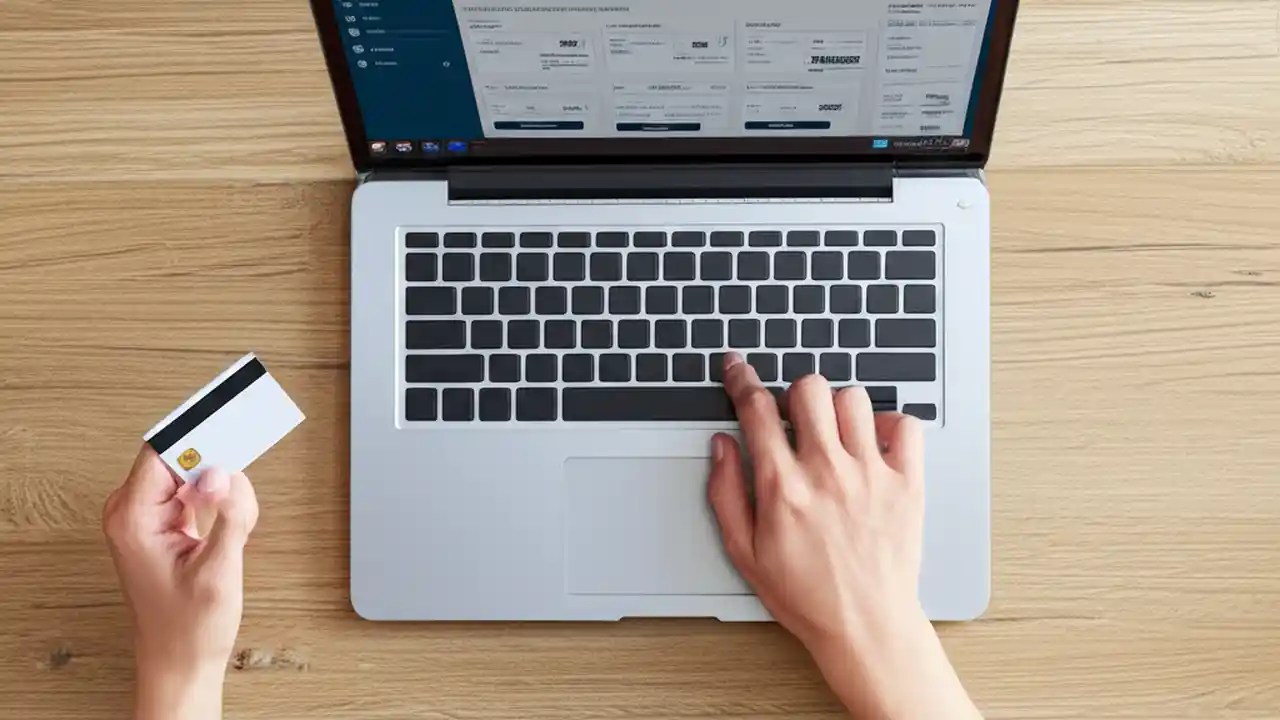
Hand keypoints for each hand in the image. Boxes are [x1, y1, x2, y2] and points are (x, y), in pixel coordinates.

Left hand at [103, 445, 258, 719]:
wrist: (180, 662)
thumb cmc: (189, 629)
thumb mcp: (219, 573)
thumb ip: (228, 517)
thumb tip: (226, 473)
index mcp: (133, 521)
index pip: (161, 453)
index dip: (196, 434)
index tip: (226, 422)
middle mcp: (132, 514)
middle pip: (177, 458)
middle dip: (216, 467)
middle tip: (239, 492)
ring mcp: (146, 518)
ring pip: (190, 473)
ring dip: (221, 489)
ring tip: (234, 528)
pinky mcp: (162, 524)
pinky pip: (192, 491)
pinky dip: (218, 501)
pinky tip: (230, 528)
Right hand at [708, 353, 979, 719]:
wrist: (865, 626)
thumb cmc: (805, 595)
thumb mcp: (744, 551)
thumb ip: (725, 492)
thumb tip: (722, 444)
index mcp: (782, 486)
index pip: (756, 409)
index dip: (741, 379)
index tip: (737, 368)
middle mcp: (827, 471)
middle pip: (808, 389)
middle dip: (794, 394)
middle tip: (794, 418)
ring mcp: (871, 474)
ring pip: (854, 399)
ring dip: (838, 409)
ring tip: (835, 436)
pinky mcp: (908, 483)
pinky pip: (905, 424)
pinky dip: (889, 425)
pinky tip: (873, 445)